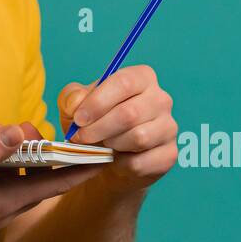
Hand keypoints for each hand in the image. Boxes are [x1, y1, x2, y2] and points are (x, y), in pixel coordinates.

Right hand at [0, 122, 102, 241]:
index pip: (57, 182)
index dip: (82, 167)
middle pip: (42, 177)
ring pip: (22, 179)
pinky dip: (6, 164)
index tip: (105, 154)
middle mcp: (5, 206)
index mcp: (7, 199)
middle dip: (48, 151)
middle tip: (36, 126)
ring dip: (25, 156)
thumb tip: (17, 131)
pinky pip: (4, 183)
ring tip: (11, 132)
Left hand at [59, 65, 177, 193]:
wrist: (109, 158)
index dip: (98, 102)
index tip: (79, 119)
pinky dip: (121, 164)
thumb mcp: (76, 106)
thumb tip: (76, 103)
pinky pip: (142, 161)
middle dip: (99, 128)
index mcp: (141, 77)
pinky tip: (117, 159)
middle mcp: (161, 99)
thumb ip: (71, 97)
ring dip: (112, 145)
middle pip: (129, 113)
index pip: (124, 83)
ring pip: (138, 138)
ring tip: (103, 144)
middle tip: (81, 137)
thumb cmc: (95, 122)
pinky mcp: (169, 154)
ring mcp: (169, 127)